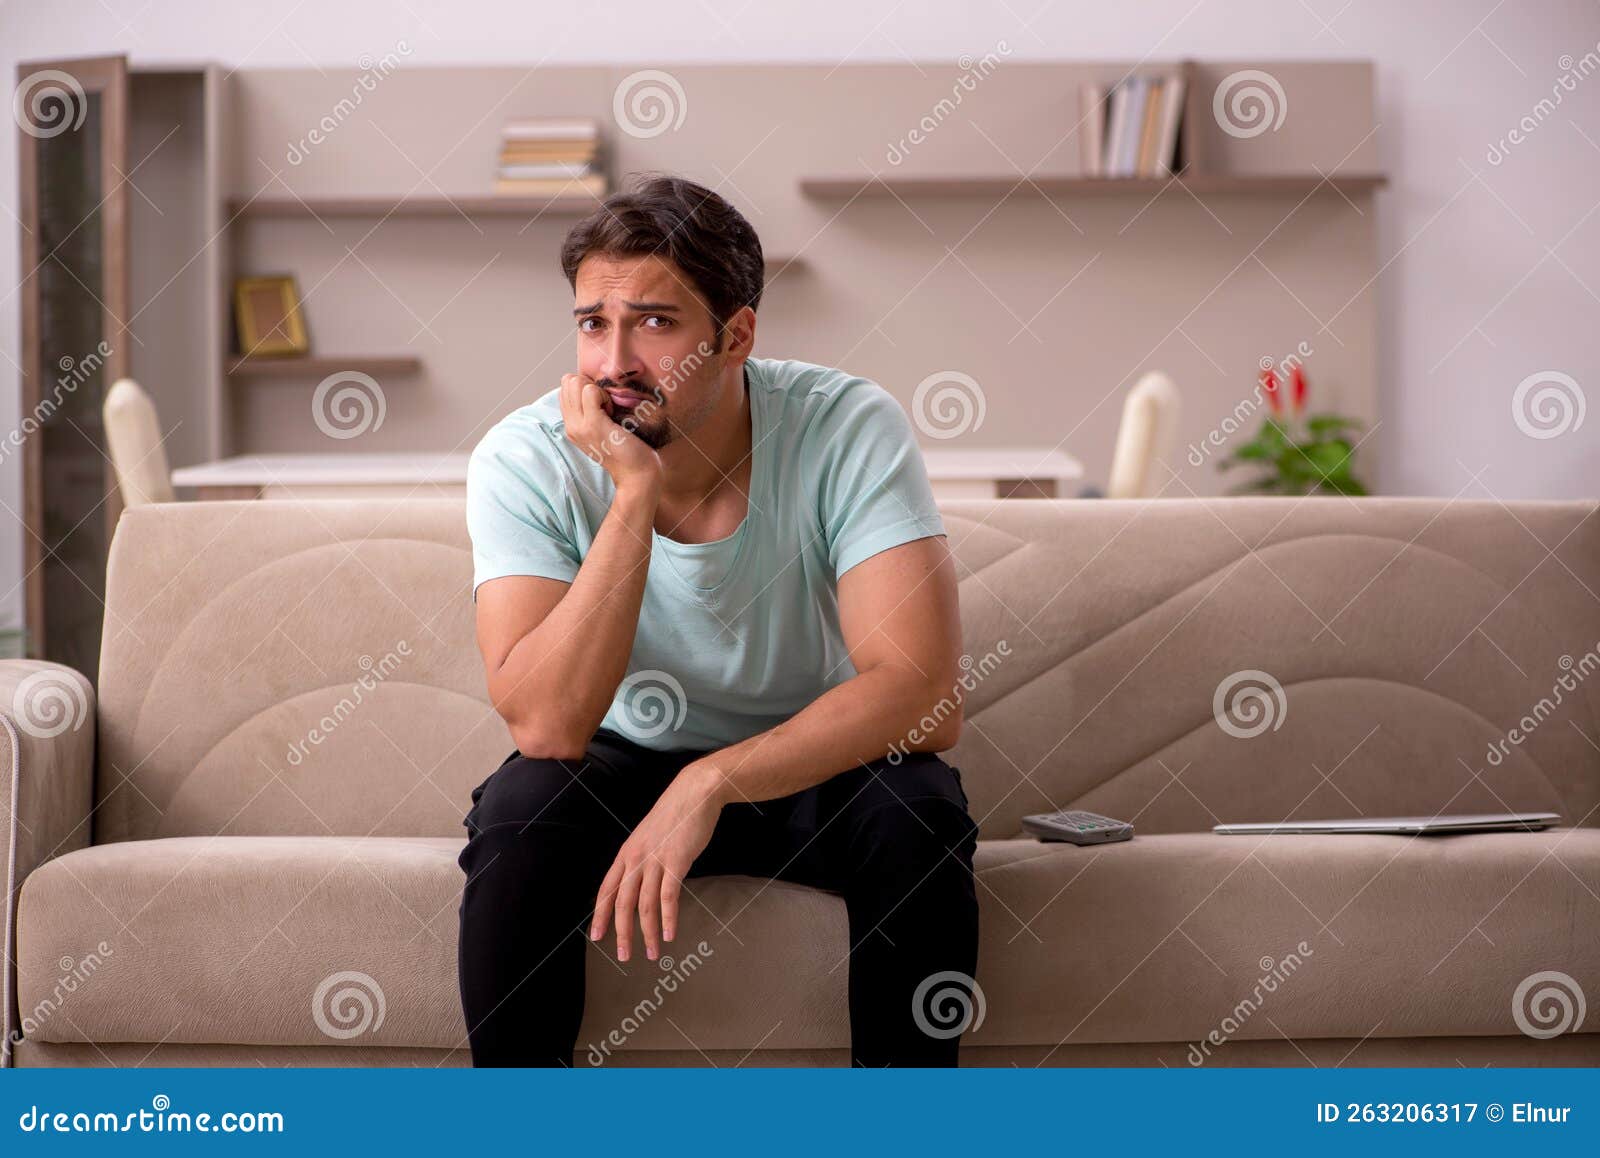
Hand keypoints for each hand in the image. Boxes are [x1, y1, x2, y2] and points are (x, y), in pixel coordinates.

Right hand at [559, 372, 661, 490]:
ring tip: (610, 410)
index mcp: (572, 425)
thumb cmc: (628, 450)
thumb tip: (595, 387)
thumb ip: (593, 410)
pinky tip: (613, 412)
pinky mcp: (593, 424)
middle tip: (607, 407)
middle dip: (590, 385)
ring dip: (598, 390)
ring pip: (576, 383)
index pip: (566, 388)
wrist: (637, 474)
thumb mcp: (604, 428)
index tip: (602, 406)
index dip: (586, 387)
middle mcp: (571, 425)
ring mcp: (579, 426)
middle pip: (568, 382)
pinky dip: (604, 395)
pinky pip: (590, 391)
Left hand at [590, 762, 726, 961]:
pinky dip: (668, 918)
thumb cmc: (674, 815)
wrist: (694, 793)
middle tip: (624, 956)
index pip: (606, 889)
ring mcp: (655, 859)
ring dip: (648, 933)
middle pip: (622, 903)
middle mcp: (636, 858)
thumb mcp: (649, 837)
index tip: (597, 936)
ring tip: (652, 952)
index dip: (601, 915)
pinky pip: (669, 896)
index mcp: (626, 853)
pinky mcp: (676, 861)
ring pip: (645, 905)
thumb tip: (642, 883)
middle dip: (622, 933)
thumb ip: (642, 859)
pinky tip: (670, 934)